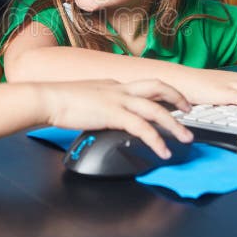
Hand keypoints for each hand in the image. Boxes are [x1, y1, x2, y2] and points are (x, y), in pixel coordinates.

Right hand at [41, 79, 193, 158]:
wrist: (46, 99)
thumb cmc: (59, 101)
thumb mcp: (86, 99)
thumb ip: (101, 105)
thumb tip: (106, 116)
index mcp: (114, 85)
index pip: (145, 86)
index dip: (163, 93)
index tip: (174, 102)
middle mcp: (120, 89)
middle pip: (158, 87)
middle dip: (178, 98)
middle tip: (189, 112)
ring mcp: (117, 100)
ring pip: (156, 109)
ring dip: (175, 125)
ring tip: (186, 139)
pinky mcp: (113, 114)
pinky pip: (142, 127)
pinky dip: (156, 140)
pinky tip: (162, 151)